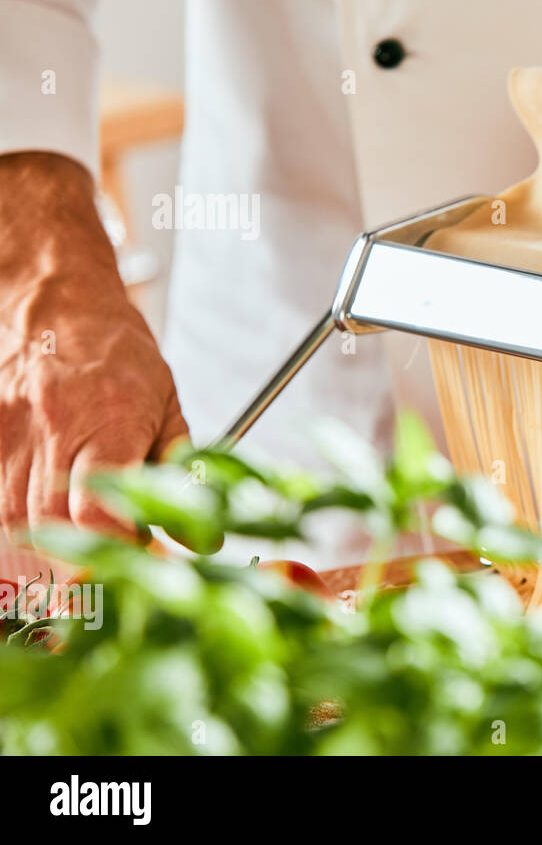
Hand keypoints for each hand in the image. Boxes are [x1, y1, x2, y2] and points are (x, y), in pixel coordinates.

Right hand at [0, 153, 187, 542]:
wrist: (59, 304)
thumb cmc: (119, 353)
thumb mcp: (166, 404)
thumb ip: (179, 470)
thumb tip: (202, 534)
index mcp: (109, 417)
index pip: (97, 508)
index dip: (114, 545)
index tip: (135, 554)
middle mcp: (53, 427)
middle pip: (52, 523)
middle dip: (82, 555)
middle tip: (110, 558)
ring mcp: (9, 432)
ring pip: (16, 520)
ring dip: (50, 542)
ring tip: (81, 537)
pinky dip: (20, 519)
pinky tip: (47, 515)